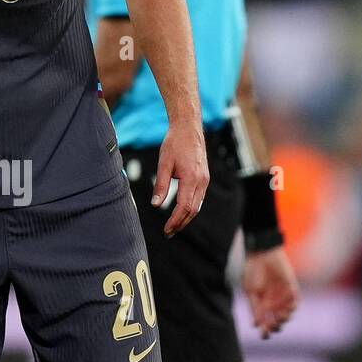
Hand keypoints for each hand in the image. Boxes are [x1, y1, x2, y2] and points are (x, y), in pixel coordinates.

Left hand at [152, 120, 208, 235]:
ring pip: (198, 205)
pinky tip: (182, 211)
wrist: (188, 128)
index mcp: (191, 178)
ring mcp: (205, 179)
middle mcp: (202, 181)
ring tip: (174, 226)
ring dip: (186, 217)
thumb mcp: (164, 164)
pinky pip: (199, 198)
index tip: (166, 229)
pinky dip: (191, 208)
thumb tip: (156, 205)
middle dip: (181, 223)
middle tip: (168, 232)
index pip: (184, 207)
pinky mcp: (204, 177)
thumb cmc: (175, 143)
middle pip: (193, 210)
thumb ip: (160, 185)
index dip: (175, 220)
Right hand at [243, 246, 299, 338]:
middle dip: (276, 326)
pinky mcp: (291, 288)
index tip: (264, 336)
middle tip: (273, 326)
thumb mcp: (250, 292)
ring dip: (284, 318)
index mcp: (261, 304)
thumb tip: (256, 325)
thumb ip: (254, 308)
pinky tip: (288, 308)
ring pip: (288, 314)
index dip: (266, 331)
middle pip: (278, 321)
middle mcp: (273, 302)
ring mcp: (283, 296)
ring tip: (279, 317)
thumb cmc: (252, 272)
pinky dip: (293, 307)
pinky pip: (296, 301)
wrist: (262, 254)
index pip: (265, 323)